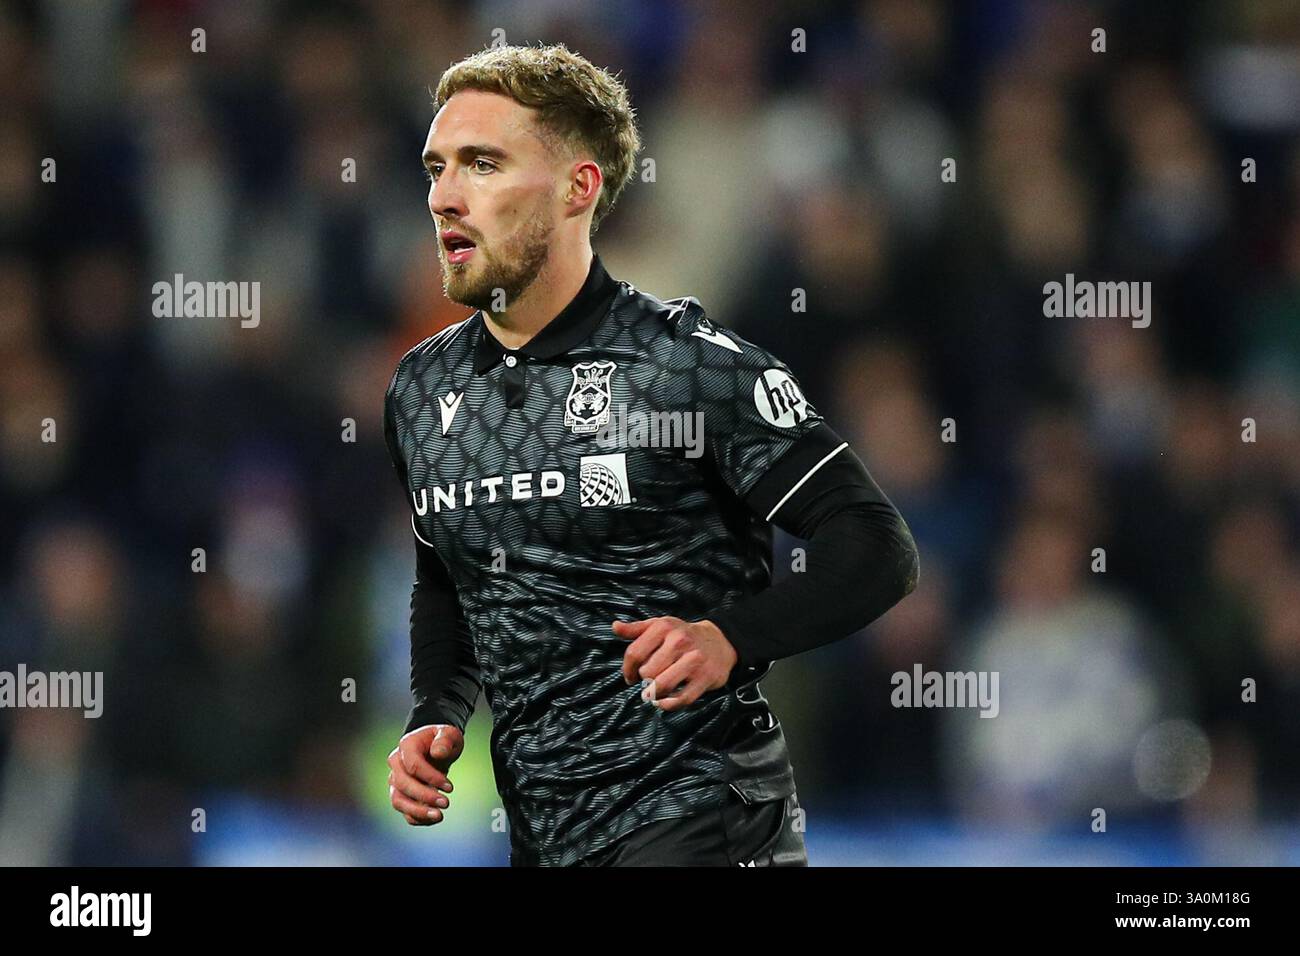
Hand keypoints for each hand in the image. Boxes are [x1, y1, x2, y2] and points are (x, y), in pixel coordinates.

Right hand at [388, 724, 462, 825]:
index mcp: (407, 745)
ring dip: (417, 811)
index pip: (413, 765)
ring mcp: (395, 780)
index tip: (450, 787)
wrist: (436, 749)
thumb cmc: (443, 741)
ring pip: (398, 800)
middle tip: (446, 803)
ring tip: (439, 816)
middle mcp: (396, 763)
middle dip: (425, 796)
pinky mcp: (400, 794)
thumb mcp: (449, 734)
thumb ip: (445, 740)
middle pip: (403, 784)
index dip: (431, 778)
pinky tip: (434, 818)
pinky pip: (404, 811)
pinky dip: (417, 818)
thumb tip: (437, 753)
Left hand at [613, 616, 738, 710]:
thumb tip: (615, 627)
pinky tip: (663, 701)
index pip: (634, 653)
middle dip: (644, 680)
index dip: (627, 669)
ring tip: (653, 693)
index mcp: (664, 627)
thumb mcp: (660, 626)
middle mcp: (680, 641)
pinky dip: (667, 705)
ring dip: (653, 694)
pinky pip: (680, 699)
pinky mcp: (705, 678)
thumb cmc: (683, 635)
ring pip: (661, 686)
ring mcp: (694, 660)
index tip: (630, 676)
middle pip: (647, 672)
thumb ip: (636, 629)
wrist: (720, 642)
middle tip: (648, 681)